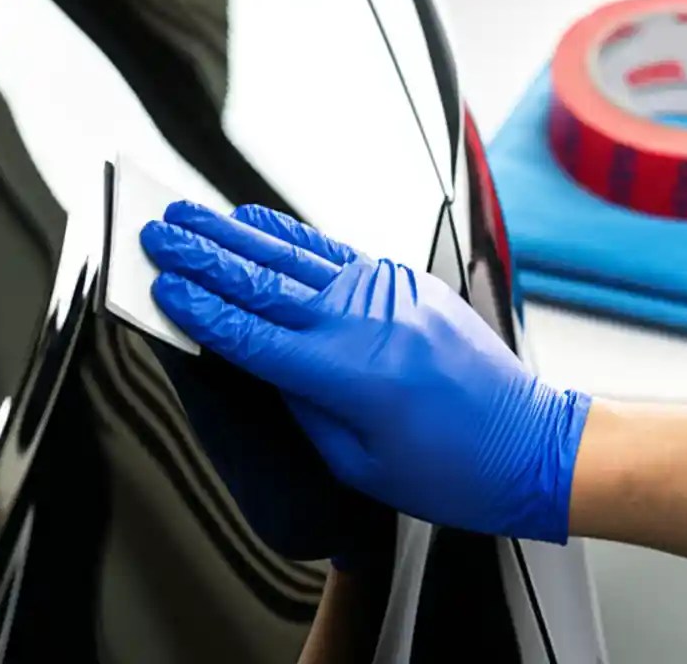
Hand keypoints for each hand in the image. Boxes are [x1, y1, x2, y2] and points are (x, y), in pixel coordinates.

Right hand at [141, 202, 589, 542]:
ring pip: (293, 256)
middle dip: (202, 257)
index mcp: (348, 374)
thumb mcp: (358, 462)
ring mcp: (388, 293)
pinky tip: (256, 220)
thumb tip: (260, 364)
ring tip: (189, 216)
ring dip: (234, 234)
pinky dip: (290, 235)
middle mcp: (365, 321)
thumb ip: (303, 405)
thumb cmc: (453, 469)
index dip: (198, 309)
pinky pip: (334, 251)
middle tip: (156, 234)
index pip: (250, 333)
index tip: (159, 286)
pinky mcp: (405, 282)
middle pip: (262, 282)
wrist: (530, 443)